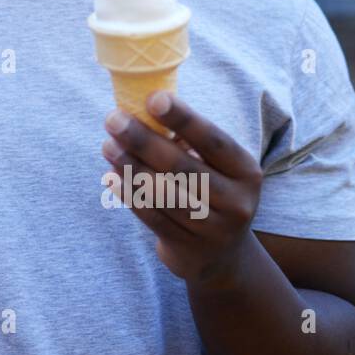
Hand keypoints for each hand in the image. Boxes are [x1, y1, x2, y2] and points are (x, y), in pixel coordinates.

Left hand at [101, 92, 263, 288]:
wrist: (221, 256)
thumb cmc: (209, 191)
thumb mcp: (214, 168)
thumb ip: (186, 142)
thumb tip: (139, 110)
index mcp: (246, 171)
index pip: (213, 141)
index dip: (183, 119)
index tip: (153, 98)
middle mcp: (236, 202)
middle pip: (183, 167)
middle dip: (144, 140)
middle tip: (113, 119)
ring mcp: (213, 229)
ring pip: (164, 194)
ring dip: (131, 167)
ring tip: (108, 145)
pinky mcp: (188, 248)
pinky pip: (153, 217)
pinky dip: (129, 195)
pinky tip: (111, 176)